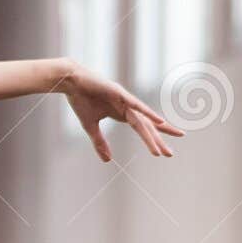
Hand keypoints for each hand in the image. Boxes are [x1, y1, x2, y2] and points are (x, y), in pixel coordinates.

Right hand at [60, 63, 183, 162]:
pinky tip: (159, 121)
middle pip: (147, 127)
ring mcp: (125, 100)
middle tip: (170, 154)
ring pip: (142, 121)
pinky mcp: (119, 93)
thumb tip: (108, 160)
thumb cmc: (81, 100)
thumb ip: (100, 143)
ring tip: (162, 149)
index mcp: (122, 114)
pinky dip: (148, 113)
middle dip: (159, 141)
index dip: (153, 139)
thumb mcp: (90, 127)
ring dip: (152, 136)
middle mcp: (128, 107)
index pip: (142, 129)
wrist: (71, 82)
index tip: (163, 151)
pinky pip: (136, 105)